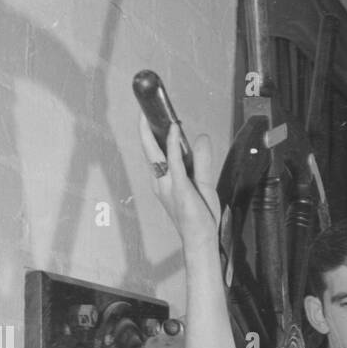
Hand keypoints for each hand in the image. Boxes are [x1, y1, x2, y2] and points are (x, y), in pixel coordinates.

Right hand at [138, 114, 219, 250]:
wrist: (201, 239)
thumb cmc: (200, 215)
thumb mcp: (203, 182)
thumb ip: (201, 160)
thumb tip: (201, 137)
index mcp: (164, 181)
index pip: (155, 153)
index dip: (151, 134)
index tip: (152, 116)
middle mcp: (161, 182)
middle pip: (149, 151)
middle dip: (144, 129)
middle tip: (143, 109)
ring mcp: (168, 185)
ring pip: (155, 154)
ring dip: (152, 132)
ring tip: (150, 113)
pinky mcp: (179, 188)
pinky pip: (173, 162)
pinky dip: (171, 143)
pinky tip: (173, 128)